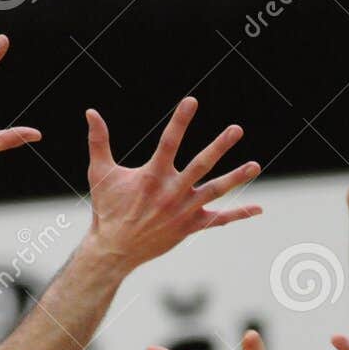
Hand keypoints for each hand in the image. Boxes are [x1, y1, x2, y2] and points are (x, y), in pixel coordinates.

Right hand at [83, 97, 261, 271]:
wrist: (114, 249)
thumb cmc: (107, 208)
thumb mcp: (99, 173)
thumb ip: (98, 141)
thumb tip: (90, 111)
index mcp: (152, 176)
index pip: (169, 142)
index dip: (180, 121)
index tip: (192, 100)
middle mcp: (172, 192)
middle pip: (201, 165)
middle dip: (219, 146)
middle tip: (236, 129)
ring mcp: (184, 210)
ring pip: (215, 191)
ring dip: (236, 177)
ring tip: (255, 165)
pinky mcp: (190, 227)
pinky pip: (218, 220)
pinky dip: (238, 214)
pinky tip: (258, 209)